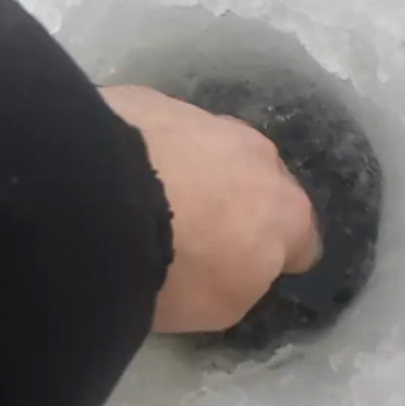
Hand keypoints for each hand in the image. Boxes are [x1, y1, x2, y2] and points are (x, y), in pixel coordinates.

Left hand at [99, 85, 321, 333]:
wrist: (99, 202)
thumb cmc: (176, 269)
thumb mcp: (222, 306)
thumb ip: (243, 280)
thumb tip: (236, 264)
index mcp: (289, 213)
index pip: (304, 242)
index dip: (278, 259)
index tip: (244, 271)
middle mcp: (261, 157)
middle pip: (261, 187)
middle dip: (237, 206)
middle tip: (191, 236)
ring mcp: (208, 120)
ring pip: (213, 151)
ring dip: (192, 174)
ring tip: (147, 203)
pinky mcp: (154, 99)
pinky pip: (162, 132)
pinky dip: (149, 152)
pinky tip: (116, 177)